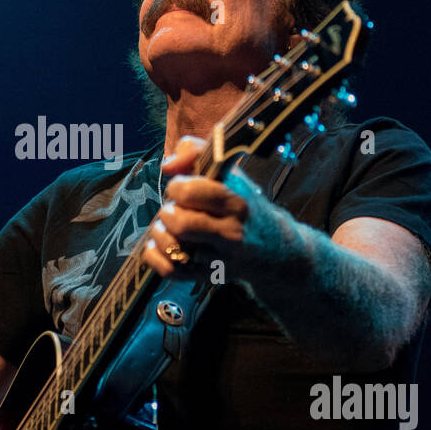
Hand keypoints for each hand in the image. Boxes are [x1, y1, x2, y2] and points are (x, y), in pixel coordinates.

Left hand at [142, 135, 288, 279]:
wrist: (274, 248)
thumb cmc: (243, 205)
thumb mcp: (228, 172)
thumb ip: (195, 153)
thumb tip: (167, 166)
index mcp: (235, 201)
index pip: (190, 192)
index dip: (177, 187)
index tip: (182, 188)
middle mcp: (231, 232)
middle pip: (180, 223)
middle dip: (168, 212)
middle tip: (175, 210)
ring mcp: (220, 258)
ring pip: (173, 248)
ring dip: (160, 234)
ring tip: (169, 227)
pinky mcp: (209, 276)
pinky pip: (170, 271)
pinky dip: (156, 257)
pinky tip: (161, 246)